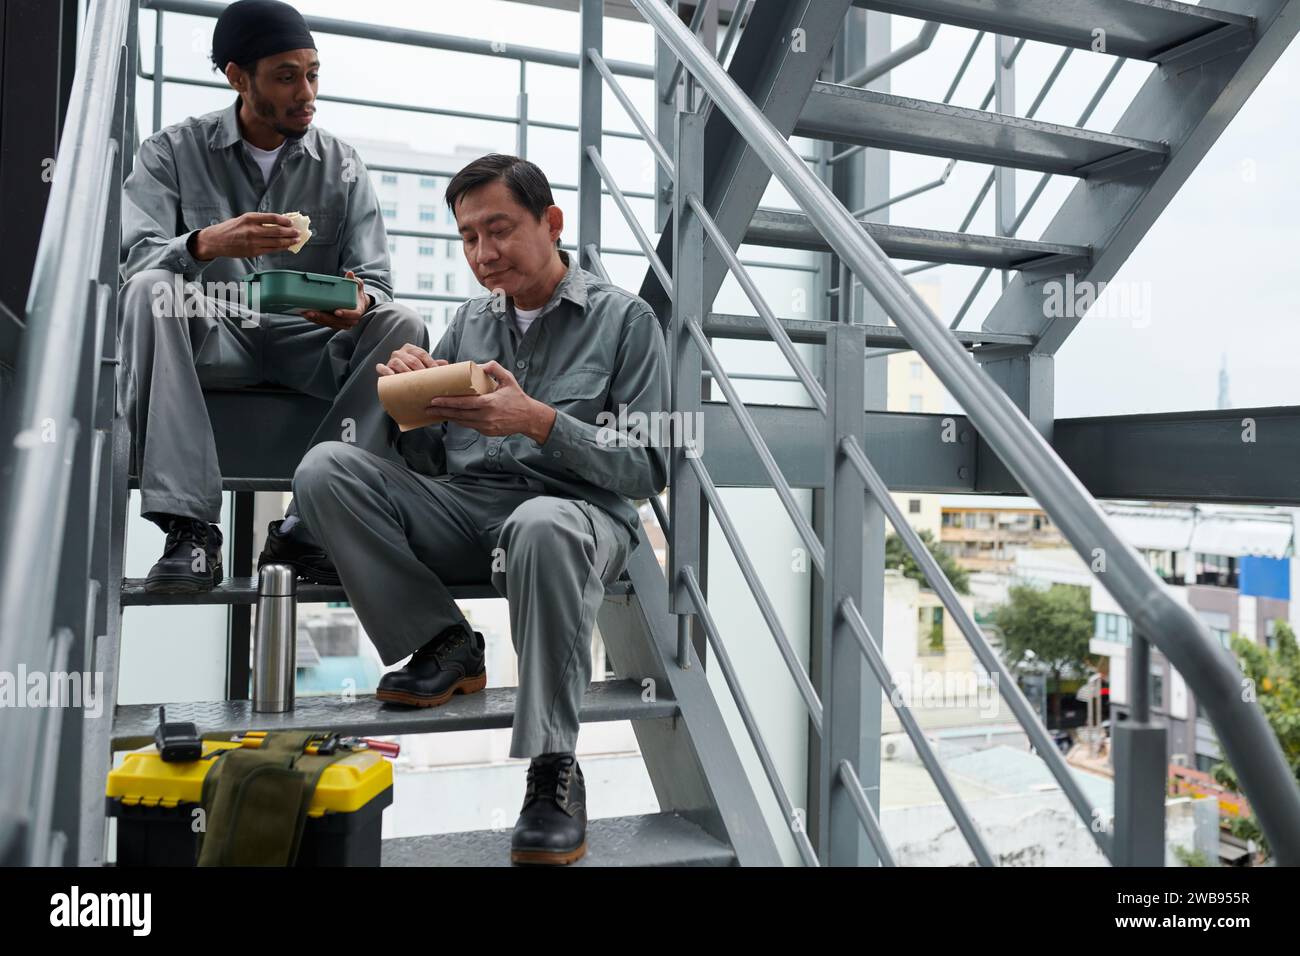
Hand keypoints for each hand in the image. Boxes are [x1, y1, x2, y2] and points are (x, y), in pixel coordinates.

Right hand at [192, 212, 300, 260]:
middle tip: (298, 232)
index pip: (272, 218)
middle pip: (277, 231)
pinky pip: (271, 250)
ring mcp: (253, 242)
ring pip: (276, 242)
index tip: (291, 222)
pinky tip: (287, 246)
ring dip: (288, 241)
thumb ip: (259, 221)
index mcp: (249, 218)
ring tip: (296, 240)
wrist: (216, 241)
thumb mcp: (243, 219)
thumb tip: (278, 223)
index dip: (284, 220)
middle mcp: (252, 230)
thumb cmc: (230, 229)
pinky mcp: (253, 252)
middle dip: (290, 232)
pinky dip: (281, 248)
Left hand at [302, 270, 367, 330]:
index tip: (336, 311)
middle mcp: (351, 320)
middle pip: (338, 321)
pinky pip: (325, 324)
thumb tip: (350, 274)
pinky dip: (316, 320)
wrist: (357, 305)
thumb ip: (354, 281)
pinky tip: (307, 315)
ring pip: (329, 323)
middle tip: (313, 312)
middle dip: (324, 317)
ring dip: (317, 319)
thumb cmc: (357, 295)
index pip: (354, 314)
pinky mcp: (334, 324)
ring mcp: (342, 323)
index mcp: (357, 310)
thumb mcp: (357, 286)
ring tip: (306, 313)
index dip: (346, 314)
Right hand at [376, 342, 447, 376]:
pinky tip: (392, 376)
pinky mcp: (383, 367)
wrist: (397, 378)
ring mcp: (391, 359)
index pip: (422, 354)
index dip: (430, 363)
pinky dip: (386, 371)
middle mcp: (400, 352)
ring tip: (413, 382)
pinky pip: (382, 368)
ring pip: (398, 363)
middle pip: (412, 360)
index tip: (437, 373)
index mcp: (411, 349)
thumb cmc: (413, 371)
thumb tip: (446, 364)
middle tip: (427, 381)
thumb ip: (433, 364)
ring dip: (406, 372)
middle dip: (420, 371)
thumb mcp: (423, 366)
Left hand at [427, 360, 555, 442]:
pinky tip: (451, 416)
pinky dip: (459, 420)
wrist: (529, 418)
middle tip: (427, 406)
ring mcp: (485, 426)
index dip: (447, 402)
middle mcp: (485, 417)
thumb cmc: (518, 397)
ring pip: (461, 422)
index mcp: (489, 403)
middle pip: (458, 415)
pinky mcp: (486, 432)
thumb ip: (494, 368)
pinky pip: (469, 425)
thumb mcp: (508, 379)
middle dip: (441, 411)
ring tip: (435, 411)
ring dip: (448, 417)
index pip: (463, 403)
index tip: (434, 399)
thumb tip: (479, 365)